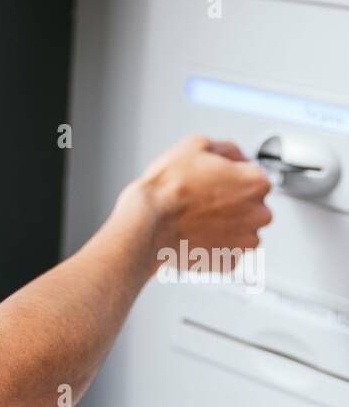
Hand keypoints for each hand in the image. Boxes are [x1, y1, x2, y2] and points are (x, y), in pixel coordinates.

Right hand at [125, 134, 272, 266]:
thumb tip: (236, 156)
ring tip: (197, 217)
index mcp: (256, 183)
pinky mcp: (230, 261)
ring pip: (242, 228)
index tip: (215, 178)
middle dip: (233, 201)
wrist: (149, 223)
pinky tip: (196, 233)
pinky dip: (215, 243)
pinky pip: (227, 249)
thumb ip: (227, 149)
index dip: (232, 174)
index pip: (255, 174)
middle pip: (252, 204)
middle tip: (203, 197)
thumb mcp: (197, 145)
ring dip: (226, 223)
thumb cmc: (169, 187)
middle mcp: (259, 214)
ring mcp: (245, 241)